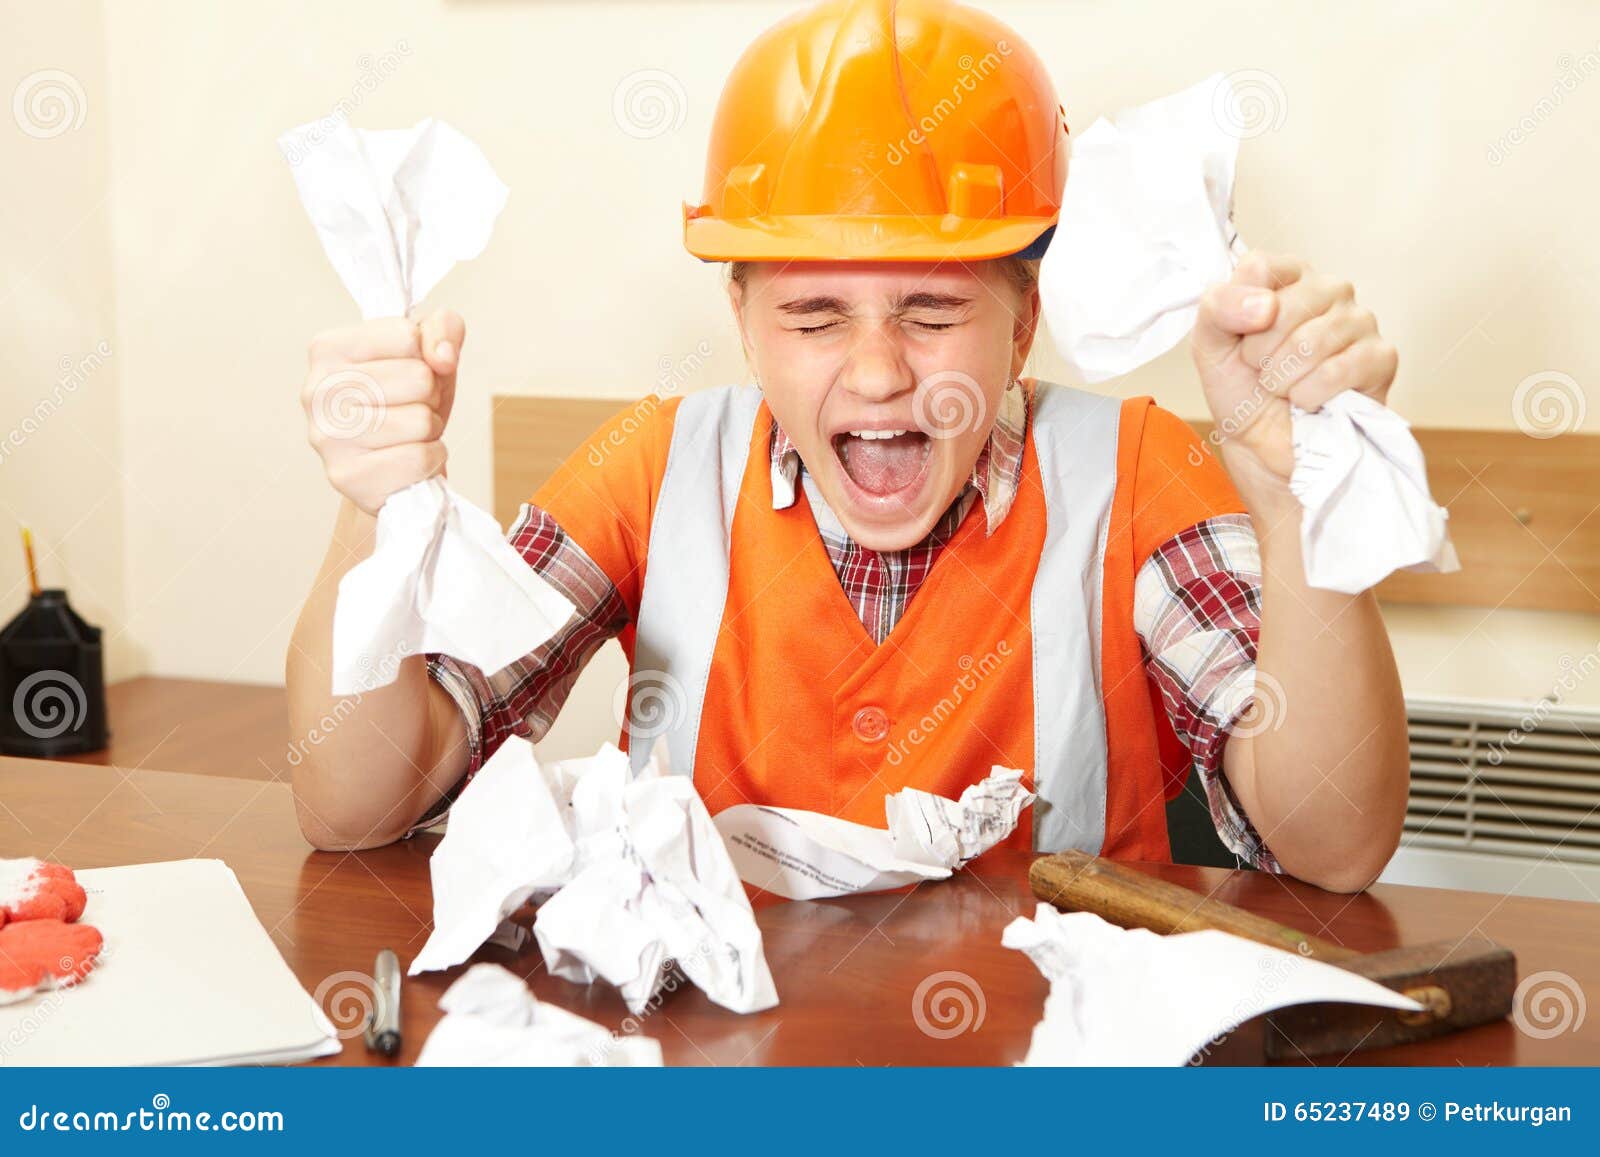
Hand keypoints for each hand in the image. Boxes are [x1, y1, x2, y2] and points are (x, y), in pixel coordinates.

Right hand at [302, 309, 464, 513]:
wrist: (395, 467)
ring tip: (408, 434)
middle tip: (410, 408)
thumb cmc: (408, 403)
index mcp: (328, 348)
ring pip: (421, 420)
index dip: (426, 357)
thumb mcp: (429, 356)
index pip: (407, 336)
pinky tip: (409, 460)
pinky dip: (430, 459)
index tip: (409, 373)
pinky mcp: (347, 476)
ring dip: (430, 429)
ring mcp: (327, 436)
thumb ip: (444, 329)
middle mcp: (317, 390)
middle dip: (430, 396)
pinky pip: (419, 459)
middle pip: (419, 378)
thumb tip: (443, 357)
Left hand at [1191, 252, 1396, 489]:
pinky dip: (1309, 396)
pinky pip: (1337, 371)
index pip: (1260, 267)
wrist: (1262, 444)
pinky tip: (1309, 400)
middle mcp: (1329, 289)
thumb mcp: (1209, 344)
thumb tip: (1264, 305)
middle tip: (1263, 370)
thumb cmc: (1240, 388)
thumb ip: (1218, 308)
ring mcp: (1360, 321)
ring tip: (1284, 387)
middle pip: (1283, 308)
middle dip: (1259, 354)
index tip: (1239, 337)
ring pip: (1310, 343)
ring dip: (1281, 380)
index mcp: (1288, 276)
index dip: (1239, 312)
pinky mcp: (1381, 357)